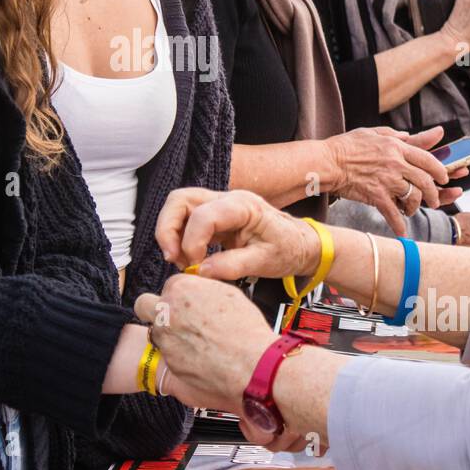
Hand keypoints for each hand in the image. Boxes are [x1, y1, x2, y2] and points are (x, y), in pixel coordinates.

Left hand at [134, 276, 277, 414]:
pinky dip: (177, 354)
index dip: (179, 295)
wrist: (250, 363)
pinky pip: (166, 354)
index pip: (169, 285)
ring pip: (154, 331)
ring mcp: (165, 337)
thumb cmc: (245, 329)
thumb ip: (203, 288)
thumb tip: (197, 288)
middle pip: (144, 305)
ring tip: (191, 341)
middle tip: (172, 318)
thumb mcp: (227, 293)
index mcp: (181, 288)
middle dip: (155, 310)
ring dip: (167, 334)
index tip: (186, 302)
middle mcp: (166, 311)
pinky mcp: (168, 361)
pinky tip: (197, 356)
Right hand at [156, 187, 319, 279]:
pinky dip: (178, 236)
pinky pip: (186, 218)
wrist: (302, 243)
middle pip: (180, 200)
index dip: (192, 241)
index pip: (203, 215)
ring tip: (178, 259)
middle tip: (173, 258)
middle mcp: (227, 198)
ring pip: (179, 206)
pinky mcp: (214, 215)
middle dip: (168, 229)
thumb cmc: (289, 249)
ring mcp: (219, 204)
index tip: (194, 266)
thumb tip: (201, 272)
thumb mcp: (267, 262)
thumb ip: (234, 265)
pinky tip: (187, 257)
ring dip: (170, 232)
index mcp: (243, 206)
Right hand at [325, 126, 454, 235]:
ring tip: (412, 210)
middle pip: (425, 180)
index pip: (427, 159)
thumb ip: (396, 135)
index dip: (440, 170)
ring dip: (416, 206)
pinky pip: (394, 213)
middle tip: (434, 200)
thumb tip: (411, 135)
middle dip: (434, 193)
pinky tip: (402, 231)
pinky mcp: (376, 195)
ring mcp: (387, 180)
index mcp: (396, 146)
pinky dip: (400, 224)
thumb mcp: (372, 132)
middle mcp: (395, 163)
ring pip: (413, 196)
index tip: (444, 177)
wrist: (327, 162)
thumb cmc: (346, 146)